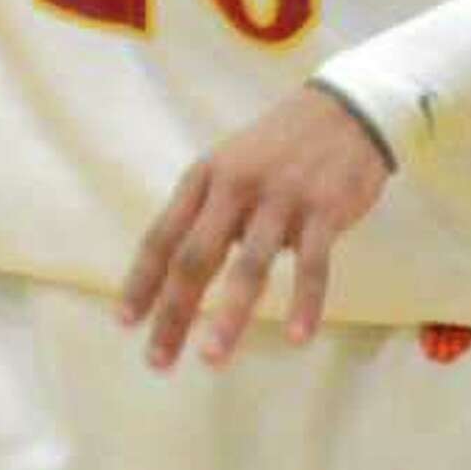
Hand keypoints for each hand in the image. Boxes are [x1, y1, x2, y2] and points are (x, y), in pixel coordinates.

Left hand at [118, 85, 391, 370]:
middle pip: (195, 258)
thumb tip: (177, 275)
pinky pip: (313, 265)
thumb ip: (205, 213)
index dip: (141, 282)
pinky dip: (304, 303)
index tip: (126, 323)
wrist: (344, 109)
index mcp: (203, 176)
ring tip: (211, 359)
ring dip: (229, 317)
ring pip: (249, 266)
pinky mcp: (324, 209)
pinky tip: (297, 337)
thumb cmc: (278, 147)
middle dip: (174, 313)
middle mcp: (235, 186)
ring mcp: (281, 198)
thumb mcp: (229, 165)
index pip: (162, 236)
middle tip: (159, 360)